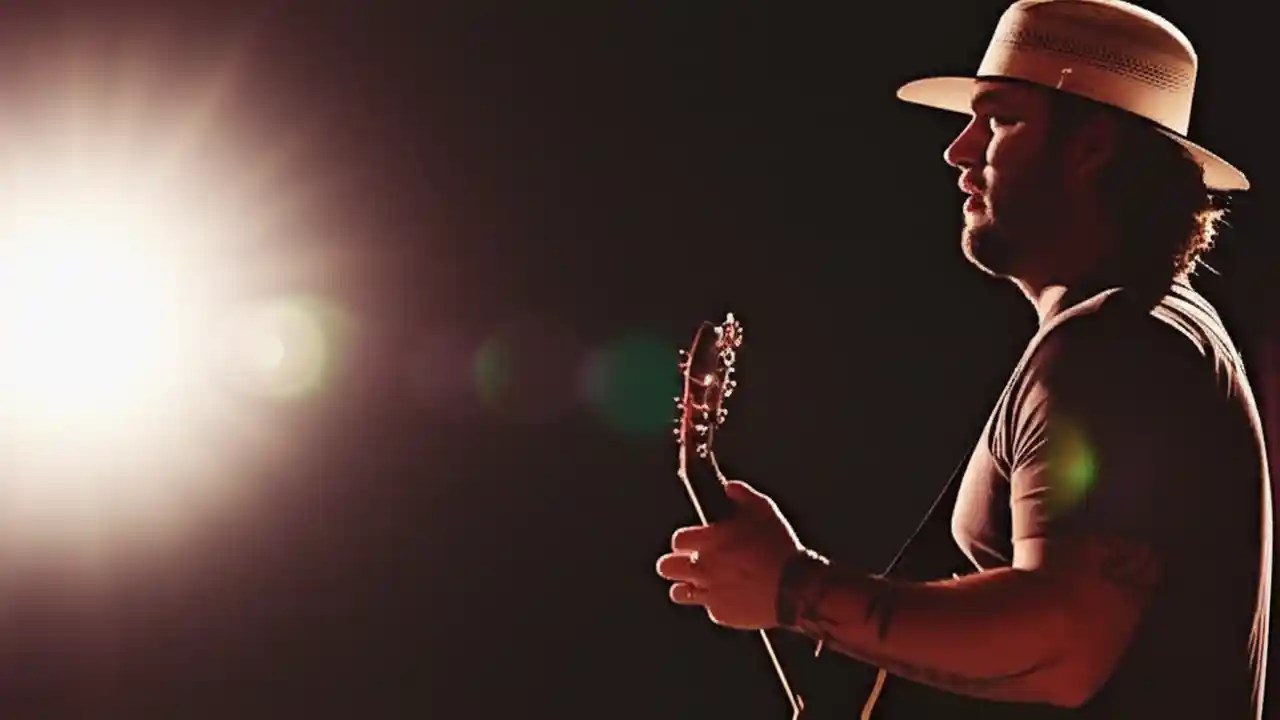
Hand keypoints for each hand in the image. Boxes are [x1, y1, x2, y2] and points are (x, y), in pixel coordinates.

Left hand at [655, 480, 805, 629]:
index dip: (685, 541)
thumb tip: (729, 487)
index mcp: (709, 541)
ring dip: (686, 586)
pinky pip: (709, 609)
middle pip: (665, 567)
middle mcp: (703, 567)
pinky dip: (717, 603)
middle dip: (674, 563)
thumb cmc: (780, 547)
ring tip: (701, 583)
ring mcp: (710, 593)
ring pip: (678, 592)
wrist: (796, 588)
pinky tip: (732, 597)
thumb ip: (743, 495)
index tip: (694, 542)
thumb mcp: (765, 510)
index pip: (677, 540)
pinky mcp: (721, 614)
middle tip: (688, 563)